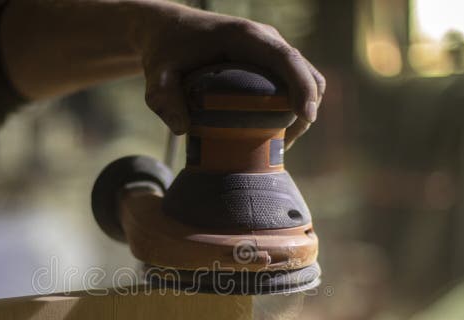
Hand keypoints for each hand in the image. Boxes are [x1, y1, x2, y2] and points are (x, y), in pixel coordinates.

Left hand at [137, 4, 325, 147]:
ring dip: (300, 111)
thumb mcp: (157, 76)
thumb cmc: (164, 51)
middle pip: (305, 72)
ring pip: (304, 80)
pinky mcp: (267, 62)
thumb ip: (163, 99)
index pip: (285, 58)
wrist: (166, 30)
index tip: (306, 116)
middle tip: (286, 144)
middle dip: (306, 108)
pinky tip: (274, 133)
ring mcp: (269, 50)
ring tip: (280, 144)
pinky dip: (292, 108)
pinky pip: (291, 84)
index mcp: (245, 36)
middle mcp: (265, 40)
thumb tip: (183, 130)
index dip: (302, 86)